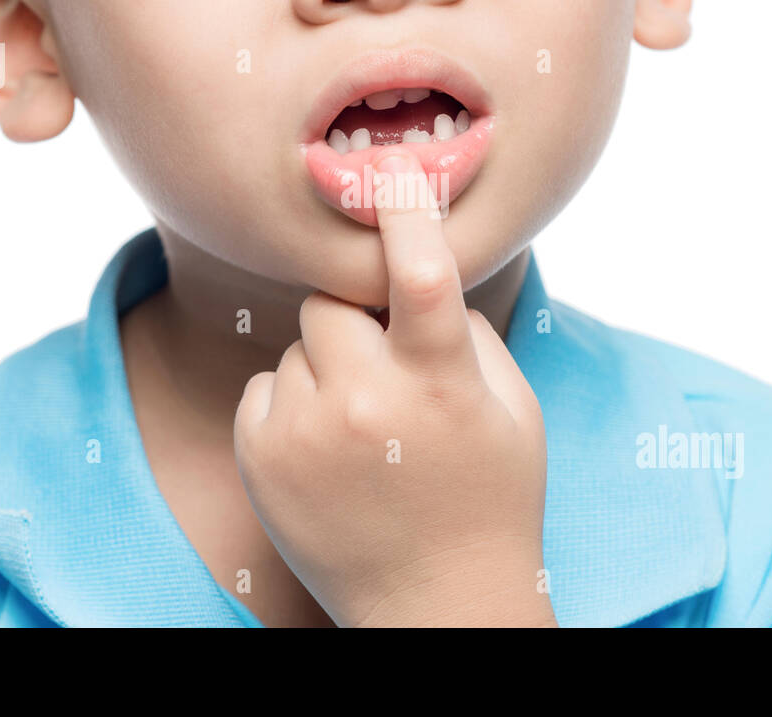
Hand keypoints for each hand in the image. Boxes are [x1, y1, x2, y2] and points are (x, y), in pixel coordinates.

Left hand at [233, 149, 553, 626]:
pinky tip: (329, 451)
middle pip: (331, 300)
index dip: (406, 211)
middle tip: (384, 366)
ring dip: (326, 368)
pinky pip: (265, 386)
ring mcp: (305, 432)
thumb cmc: (489, 497)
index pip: (424, 273)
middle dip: (355, 321)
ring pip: (298, 345)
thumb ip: (465, 331)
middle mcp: (366, 402)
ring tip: (364, 429)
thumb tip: (415, 269)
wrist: (434, 603)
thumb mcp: (512, 407)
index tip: (391, 166)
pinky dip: (293, 405)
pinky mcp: (259, 457)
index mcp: (440, 383)